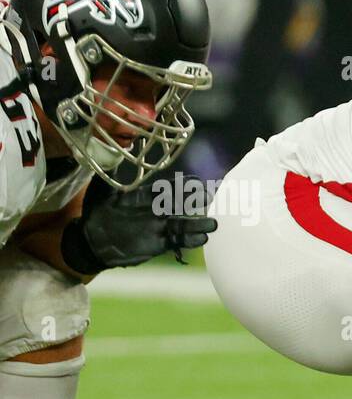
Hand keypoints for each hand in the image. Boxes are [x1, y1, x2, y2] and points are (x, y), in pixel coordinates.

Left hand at [62, 177, 217, 274]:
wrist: (92, 240)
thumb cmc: (96, 211)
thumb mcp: (100, 190)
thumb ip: (109, 174)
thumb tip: (115, 154)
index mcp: (143, 196)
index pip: (165, 188)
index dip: (180, 185)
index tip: (195, 182)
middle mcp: (155, 210)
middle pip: (179, 205)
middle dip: (194, 201)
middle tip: (210, 198)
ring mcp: (159, 227)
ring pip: (182, 224)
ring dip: (197, 224)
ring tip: (212, 224)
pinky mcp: (159, 244)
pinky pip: (177, 241)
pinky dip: (189, 240)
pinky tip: (201, 239)